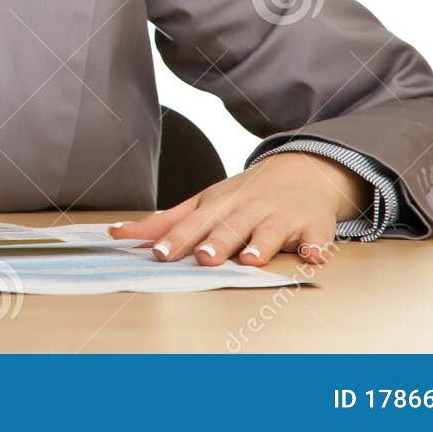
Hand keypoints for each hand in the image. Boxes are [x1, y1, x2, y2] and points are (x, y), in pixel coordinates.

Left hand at [108, 151, 370, 266]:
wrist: (300, 171)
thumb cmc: (242, 197)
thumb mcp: (202, 203)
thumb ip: (163, 222)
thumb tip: (116, 234)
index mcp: (218, 205)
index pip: (194, 223)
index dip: (177, 238)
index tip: (160, 253)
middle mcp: (247, 209)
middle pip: (230, 226)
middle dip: (217, 241)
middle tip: (204, 257)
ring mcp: (281, 217)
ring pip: (269, 230)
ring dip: (261, 244)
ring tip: (251, 259)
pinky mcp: (312, 226)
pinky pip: (316, 238)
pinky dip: (315, 247)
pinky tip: (313, 257)